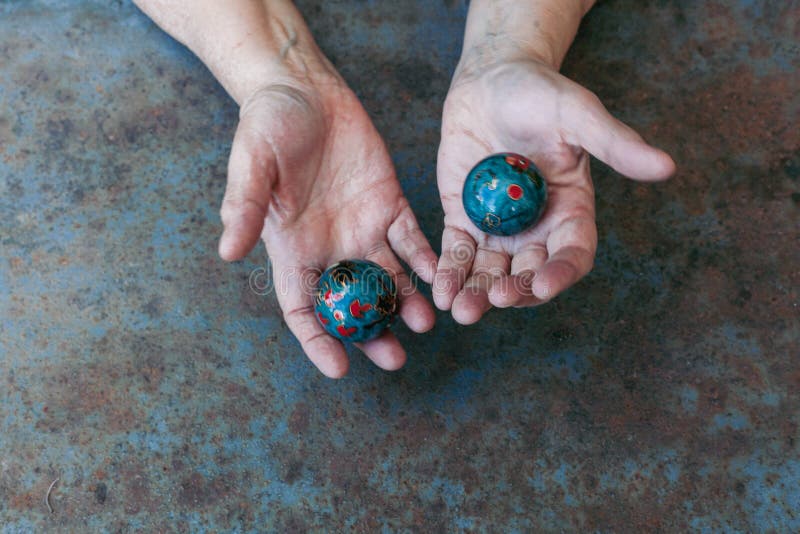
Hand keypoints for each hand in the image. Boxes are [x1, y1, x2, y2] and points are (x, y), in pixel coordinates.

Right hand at [219, 77, 436, 377]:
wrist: (303, 88)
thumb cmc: (267, 124)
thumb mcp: (251, 163)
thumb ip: (244, 206)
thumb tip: (228, 252)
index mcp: (292, 249)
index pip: (303, 308)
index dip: (318, 340)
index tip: (340, 367)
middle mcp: (330, 247)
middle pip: (353, 303)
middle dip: (373, 333)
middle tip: (396, 358)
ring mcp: (363, 227)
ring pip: (389, 278)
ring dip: (407, 302)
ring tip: (427, 320)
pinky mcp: (390, 203)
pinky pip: (412, 239)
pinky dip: (426, 259)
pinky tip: (441, 274)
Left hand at [434, 58, 674, 323]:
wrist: (492, 81)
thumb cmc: (541, 93)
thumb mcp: (579, 115)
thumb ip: (616, 144)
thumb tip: (667, 167)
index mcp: (571, 211)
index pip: (572, 254)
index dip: (561, 273)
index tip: (544, 286)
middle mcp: (537, 228)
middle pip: (528, 273)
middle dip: (513, 291)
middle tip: (495, 300)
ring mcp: (499, 227)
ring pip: (490, 272)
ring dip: (477, 293)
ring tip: (461, 311)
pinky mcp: (464, 220)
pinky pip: (457, 254)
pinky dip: (449, 273)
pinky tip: (437, 291)